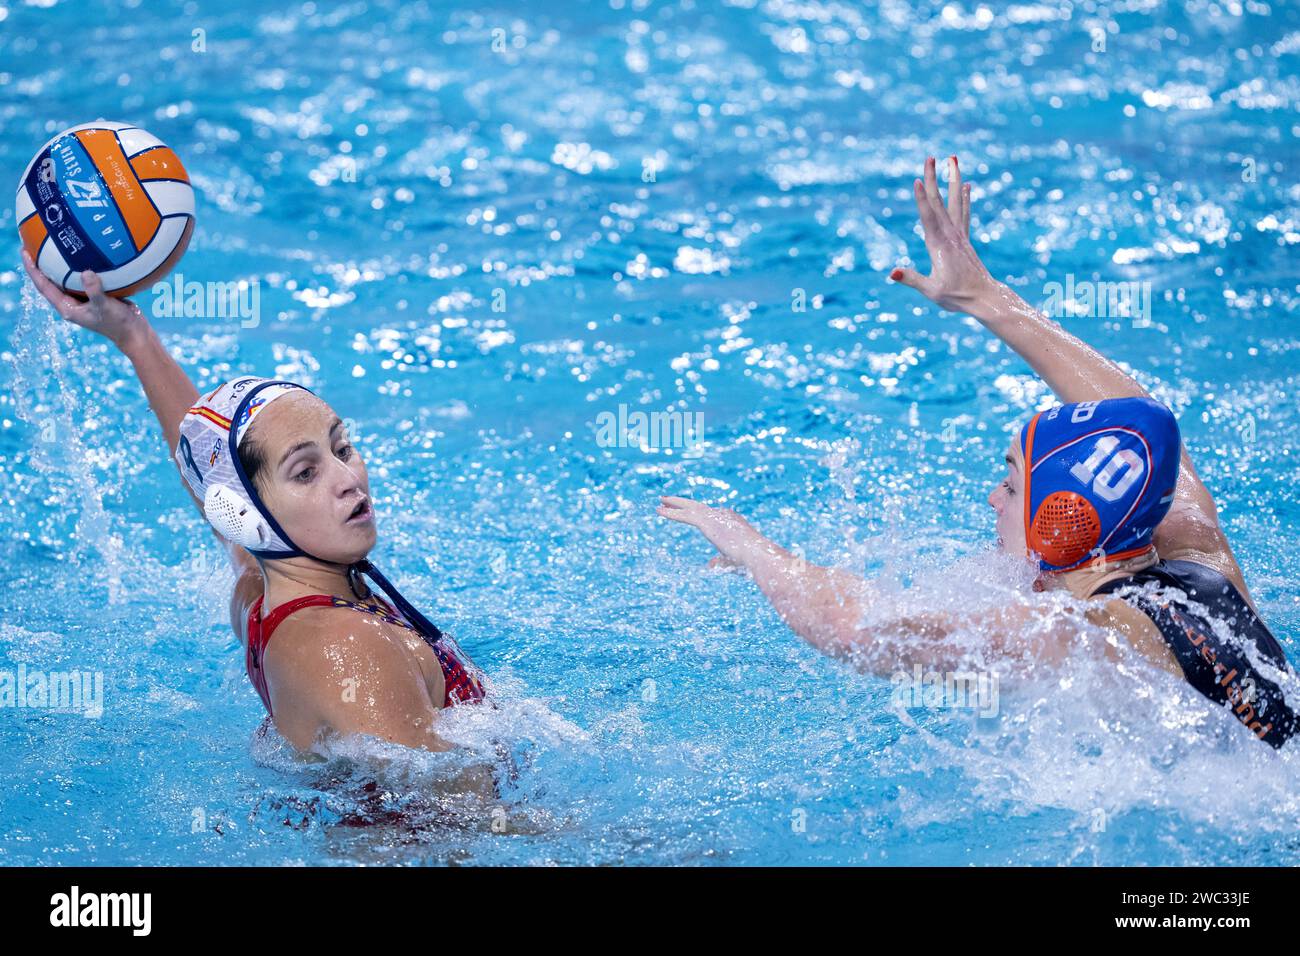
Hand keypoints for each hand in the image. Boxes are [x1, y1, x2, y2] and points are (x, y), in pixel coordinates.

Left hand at [21, 249, 147, 350]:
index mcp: (68, 308)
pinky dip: (77, 267)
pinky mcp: (93, 296)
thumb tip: (86, 272)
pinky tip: (80, 255)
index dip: (33, 270)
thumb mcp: (105, 307)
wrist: (134, 332)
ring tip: (52, 247)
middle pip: (49, 282)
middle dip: (40, 265)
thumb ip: (94, 290)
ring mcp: (82, 300)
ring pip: (64, 280)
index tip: (25, 253)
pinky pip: (80, 279)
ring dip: (57, 265)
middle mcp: (71, 303)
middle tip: (33, 245)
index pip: (44, 287)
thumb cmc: (118, 324)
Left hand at [657, 496, 765, 570]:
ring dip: (674, 504)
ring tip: (661, 501)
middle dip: (682, 503)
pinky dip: (671, 513)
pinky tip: (659, 510)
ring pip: (690, 508)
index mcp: (730, 522)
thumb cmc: (749, 562)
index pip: (709, 515)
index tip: (687, 511)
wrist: (756, 555)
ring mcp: (715, 517)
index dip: (696, 512)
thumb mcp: (731, 561)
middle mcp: (723, 515)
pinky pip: (685, 515)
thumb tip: (711, 564)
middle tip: (668, 500)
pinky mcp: (707, 522)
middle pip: (698, 507)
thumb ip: (721, 561)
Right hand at [888, 155, 1001, 314]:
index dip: (922, 198)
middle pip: (939, 201)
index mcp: (938, 245)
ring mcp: (959, 235)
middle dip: (934, 178)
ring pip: (955, 201)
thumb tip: (892, 273)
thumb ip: (912, 279)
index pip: (928, 216)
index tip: (918, 179)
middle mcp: (950, 235)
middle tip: (931, 157)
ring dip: (953, 179)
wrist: (984, 298)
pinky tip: (966, 185)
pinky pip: (964, 213)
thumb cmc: (956, 296)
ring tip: (953, 159)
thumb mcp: (931, 291)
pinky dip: (964, 197)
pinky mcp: (964, 239)